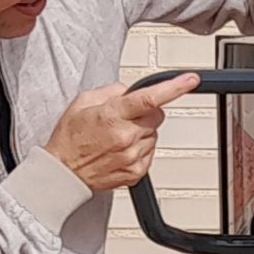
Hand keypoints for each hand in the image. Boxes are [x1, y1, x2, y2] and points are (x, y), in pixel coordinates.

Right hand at [45, 74, 200, 191]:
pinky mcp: (137, 172)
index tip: (190, 80)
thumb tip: (129, 90)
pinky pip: (150, 152)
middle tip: (124, 118)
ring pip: (154, 134)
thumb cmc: (70, 139)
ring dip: (141, 132)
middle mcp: (126, 137)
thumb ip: (111, 92)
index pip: (149, 98)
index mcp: (113, 116)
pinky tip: (120, 150)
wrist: (63, 172)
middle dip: (146, 112)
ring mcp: (133, 156)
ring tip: (116, 137)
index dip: (174, 88)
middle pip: (157, 116)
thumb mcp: (83, 103)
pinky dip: (140, 148)